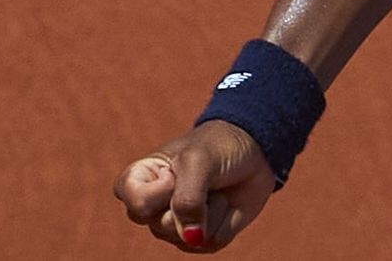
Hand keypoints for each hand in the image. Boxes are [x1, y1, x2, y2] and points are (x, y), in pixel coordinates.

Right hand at [112, 120, 276, 250]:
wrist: (255, 153)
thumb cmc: (218, 148)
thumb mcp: (199, 161)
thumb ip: (187, 199)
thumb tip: (190, 238)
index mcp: (139, 181)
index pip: (136, 203)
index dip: (161, 191)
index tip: (175, 172)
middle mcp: (152, 208)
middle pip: (162, 226)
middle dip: (193, 202)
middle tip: (203, 179)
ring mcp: (175, 227)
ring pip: (189, 238)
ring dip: (213, 210)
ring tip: (215, 188)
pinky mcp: (201, 239)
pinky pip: (211, 243)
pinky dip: (226, 222)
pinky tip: (226, 204)